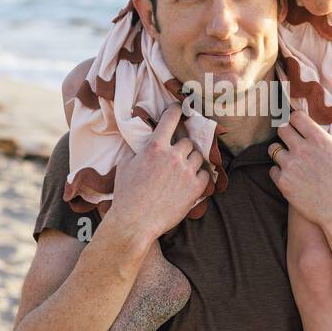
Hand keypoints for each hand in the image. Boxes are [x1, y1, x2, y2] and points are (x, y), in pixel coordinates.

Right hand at [109, 103, 210, 243]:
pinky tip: (189, 182)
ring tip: (181, 172)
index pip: (170, 118)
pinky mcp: (196, 188)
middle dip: (182, 147)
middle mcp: (173, 156)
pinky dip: (199, 176)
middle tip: (176, 156)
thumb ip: (137, 149)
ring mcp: (186, 172)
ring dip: (191, 161)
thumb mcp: (125, 165)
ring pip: (197, 156)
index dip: (176, 110)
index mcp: (155, 147)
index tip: (179, 108)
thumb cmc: (126, 195)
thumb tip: (144, 140)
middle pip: (187, 141)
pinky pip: (206, 174)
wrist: (135, 222)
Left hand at [267, 108, 331, 236]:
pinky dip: (279, 172)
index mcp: (319, 140)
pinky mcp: (284, 184)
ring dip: (280, 153)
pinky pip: (272, 170)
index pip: (296, 117)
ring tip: (291, 160)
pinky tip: (290, 177)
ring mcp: (291, 167)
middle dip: (286, 134)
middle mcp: (302, 150)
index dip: (296, 120)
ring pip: (273, 149)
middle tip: (293, 142)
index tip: (299, 126)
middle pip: (282, 130)